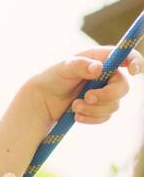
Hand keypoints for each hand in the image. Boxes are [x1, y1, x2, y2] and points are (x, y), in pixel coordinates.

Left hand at [26, 44, 142, 130]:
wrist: (43, 101)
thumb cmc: (53, 77)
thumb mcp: (64, 67)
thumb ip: (81, 65)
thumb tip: (98, 68)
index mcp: (102, 59)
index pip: (127, 57)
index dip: (135, 62)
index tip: (133, 72)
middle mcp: (107, 76)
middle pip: (123, 88)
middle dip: (107, 95)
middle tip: (88, 97)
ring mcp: (104, 94)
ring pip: (114, 106)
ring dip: (94, 109)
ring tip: (74, 106)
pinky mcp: (98, 109)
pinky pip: (104, 117)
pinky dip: (91, 118)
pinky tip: (76, 116)